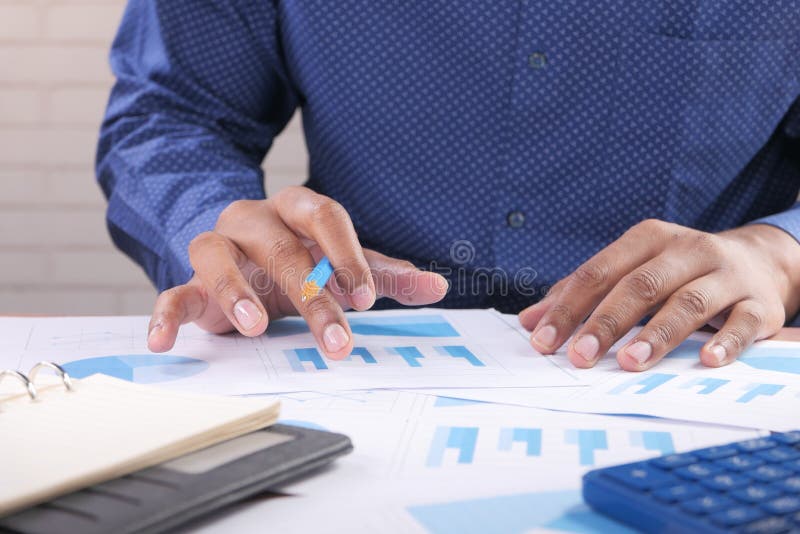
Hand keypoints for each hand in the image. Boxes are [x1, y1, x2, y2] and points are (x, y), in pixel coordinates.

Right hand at [148, 187, 447, 358]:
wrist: (240, 251)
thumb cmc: (300, 257)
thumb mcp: (343, 264)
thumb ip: (386, 274)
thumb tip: (438, 286)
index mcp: (297, 210)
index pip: (324, 217)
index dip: (345, 254)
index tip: (365, 297)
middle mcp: (255, 221)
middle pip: (281, 248)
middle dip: (311, 295)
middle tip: (337, 340)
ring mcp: (218, 248)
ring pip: (216, 255)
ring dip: (234, 290)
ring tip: (255, 326)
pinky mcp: (189, 281)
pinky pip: (171, 291)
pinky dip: (166, 315)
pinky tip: (164, 342)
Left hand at [519, 219, 799, 370]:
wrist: (757, 261)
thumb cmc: (677, 271)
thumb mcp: (631, 271)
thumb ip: (581, 294)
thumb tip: (529, 321)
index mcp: (647, 239)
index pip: (598, 272)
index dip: (568, 307)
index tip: (542, 340)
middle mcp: (686, 250)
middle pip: (639, 285)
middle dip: (605, 322)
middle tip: (579, 357)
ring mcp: (724, 275)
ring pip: (687, 302)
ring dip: (656, 334)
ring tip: (629, 362)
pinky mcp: (758, 303)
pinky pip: (742, 322)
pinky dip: (726, 341)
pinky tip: (707, 361)